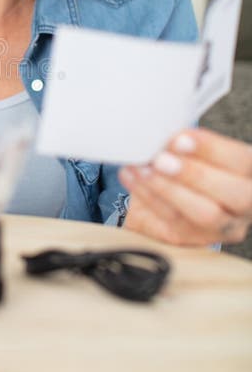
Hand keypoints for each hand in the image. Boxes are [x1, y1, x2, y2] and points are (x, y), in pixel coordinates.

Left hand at [118, 129, 251, 246]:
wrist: (167, 192)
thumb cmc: (186, 161)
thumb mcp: (195, 149)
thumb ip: (188, 143)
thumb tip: (164, 133)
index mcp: (250, 174)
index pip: (244, 162)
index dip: (214, 150)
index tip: (180, 139)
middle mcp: (245, 205)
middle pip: (236, 195)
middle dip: (195, 175)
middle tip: (161, 160)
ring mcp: (222, 227)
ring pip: (204, 214)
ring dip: (167, 188)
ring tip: (142, 168)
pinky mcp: (193, 238)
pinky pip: (173, 221)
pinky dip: (148, 196)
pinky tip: (132, 176)